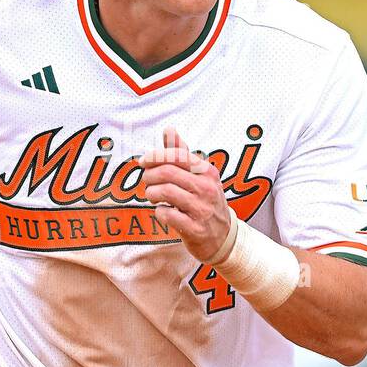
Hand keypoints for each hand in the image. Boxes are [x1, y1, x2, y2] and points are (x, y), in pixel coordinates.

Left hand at [138, 126, 233, 262]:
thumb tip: (169, 129)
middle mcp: (207, 188)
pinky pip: (166, 214)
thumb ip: (181, 153)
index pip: (177, 155)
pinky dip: (159, 212)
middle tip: (146, 181)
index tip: (143, 162)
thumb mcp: (199, 176)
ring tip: (153, 196)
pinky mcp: (195, 228)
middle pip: (167, 173)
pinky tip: (163, 212)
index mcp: (207, 171)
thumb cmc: (205, 201)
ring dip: (151, 193)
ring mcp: (202, 209)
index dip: (155, 156)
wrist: (223, 237)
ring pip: (165, 192)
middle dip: (149, 175)